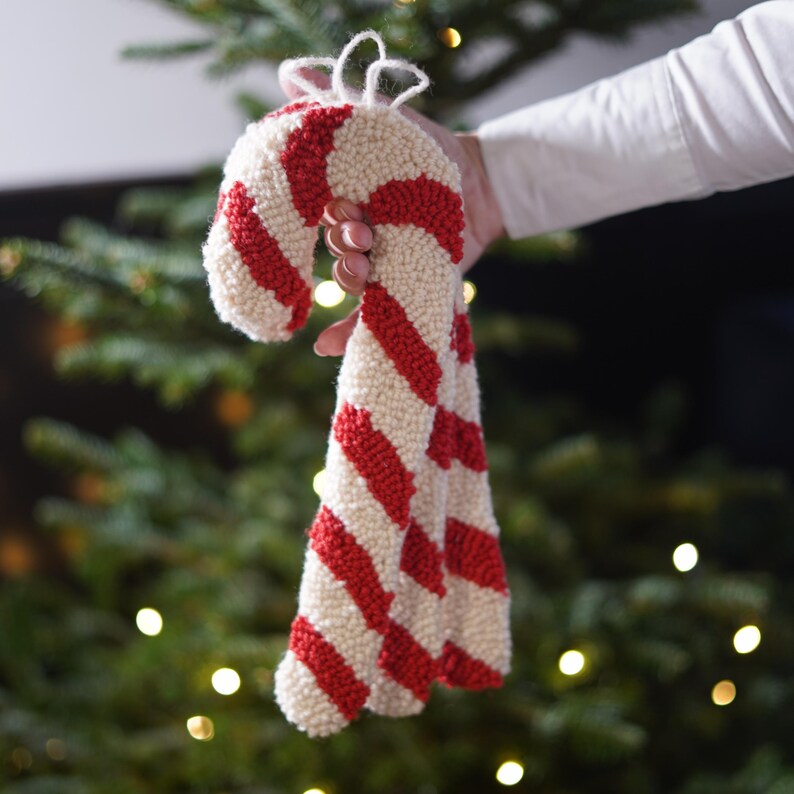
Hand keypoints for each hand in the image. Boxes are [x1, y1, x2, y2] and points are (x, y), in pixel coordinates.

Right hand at [279, 68, 504, 355]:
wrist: (480, 179)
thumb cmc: (428, 147)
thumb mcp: (383, 117)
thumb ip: (338, 98)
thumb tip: (287, 73)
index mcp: (346, 200)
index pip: (319, 212)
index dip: (326, 213)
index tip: (343, 205)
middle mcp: (360, 234)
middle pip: (336, 247)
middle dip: (345, 242)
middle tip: (362, 232)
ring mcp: (382, 261)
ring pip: (352, 279)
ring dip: (349, 276)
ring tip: (362, 266)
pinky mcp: (404, 282)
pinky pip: (370, 315)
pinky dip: (346, 332)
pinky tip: (325, 346)